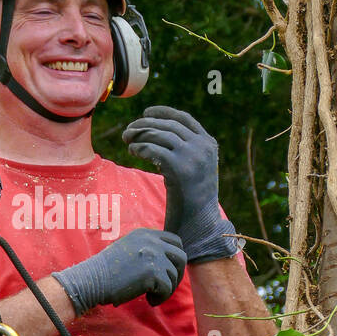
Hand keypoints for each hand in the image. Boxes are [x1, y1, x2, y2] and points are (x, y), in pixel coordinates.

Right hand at [53, 228, 187, 314]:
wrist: (92, 280)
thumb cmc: (106, 271)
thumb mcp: (128, 249)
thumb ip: (147, 249)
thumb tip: (168, 261)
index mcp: (145, 234)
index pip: (175, 240)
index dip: (175, 258)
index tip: (167, 271)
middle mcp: (151, 241)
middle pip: (181, 256)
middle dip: (177, 274)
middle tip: (165, 286)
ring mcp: (153, 255)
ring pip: (174, 275)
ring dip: (167, 288)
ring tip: (151, 295)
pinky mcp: (153, 272)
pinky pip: (167, 288)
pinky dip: (160, 298)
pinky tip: (149, 300)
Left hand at [122, 105, 237, 261]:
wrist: (200, 223)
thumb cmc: (193, 198)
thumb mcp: (196, 167)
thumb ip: (185, 149)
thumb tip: (158, 132)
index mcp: (209, 144)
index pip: (184, 118)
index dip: (163, 112)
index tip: (146, 112)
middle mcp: (202, 147)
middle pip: (167, 124)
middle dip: (144, 124)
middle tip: (128, 132)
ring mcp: (192, 156)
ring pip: (159, 134)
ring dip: (139, 135)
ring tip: (127, 141)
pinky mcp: (179, 168)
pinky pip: (153, 149)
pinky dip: (140, 147)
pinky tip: (134, 151)